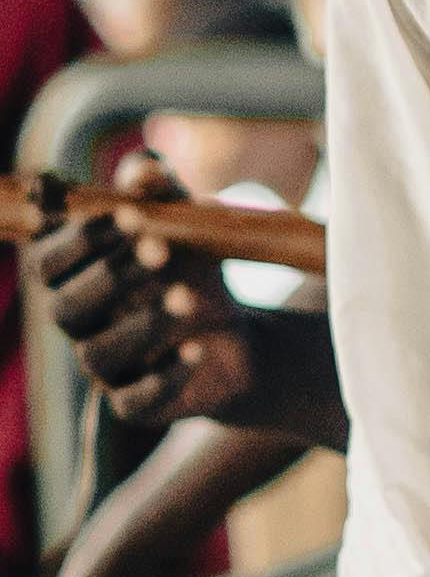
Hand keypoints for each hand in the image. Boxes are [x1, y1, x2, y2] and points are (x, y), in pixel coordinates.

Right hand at [32, 152, 278, 437]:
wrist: (235, 334)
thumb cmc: (191, 266)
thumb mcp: (183, 220)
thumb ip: (161, 190)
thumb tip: (144, 172)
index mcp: (73, 275)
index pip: (48, 260)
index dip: (81, 238)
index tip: (129, 211)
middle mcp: (78, 323)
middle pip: (65, 308)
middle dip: (111, 276)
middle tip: (162, 248)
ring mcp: (104, 367)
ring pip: (97, 354)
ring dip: (143, 323)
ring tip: (189, 297)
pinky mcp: (135, 404)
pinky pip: (136, 401)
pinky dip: (164, 377)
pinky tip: (196, 351)